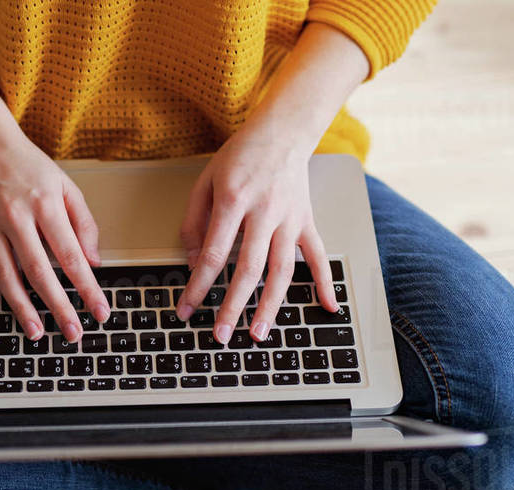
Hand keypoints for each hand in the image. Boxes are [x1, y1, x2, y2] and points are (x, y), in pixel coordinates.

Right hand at [0, 132, 108, 341]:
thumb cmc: (30, 167)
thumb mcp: (67, 187)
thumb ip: (84, 224)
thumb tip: (94, 262)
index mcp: (45, 205)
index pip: (71, 256)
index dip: (87, 287)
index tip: (99, 310)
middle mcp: (15, 217)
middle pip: (38, 271)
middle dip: (58, 306)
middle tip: (72, 332)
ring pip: (5, 274)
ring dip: (20, 307)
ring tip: (36, 331)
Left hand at [176, 132, 339, 345]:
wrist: (282, 130)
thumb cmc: (241, 155)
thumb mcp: (204, 181)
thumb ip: (194, 222)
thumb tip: (194, 263)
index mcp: (233, 200)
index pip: (213, 254)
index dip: (198, 286)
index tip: (187, 308)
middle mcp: (264, 212)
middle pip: (249, 269)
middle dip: (233, 306)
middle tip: (221, 334)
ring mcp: (289, 219)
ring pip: (282, 270)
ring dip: (271, 305)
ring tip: (259, 333)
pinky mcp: (307, 221)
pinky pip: (318, 256)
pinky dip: (325, 283)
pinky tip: (326, 307)